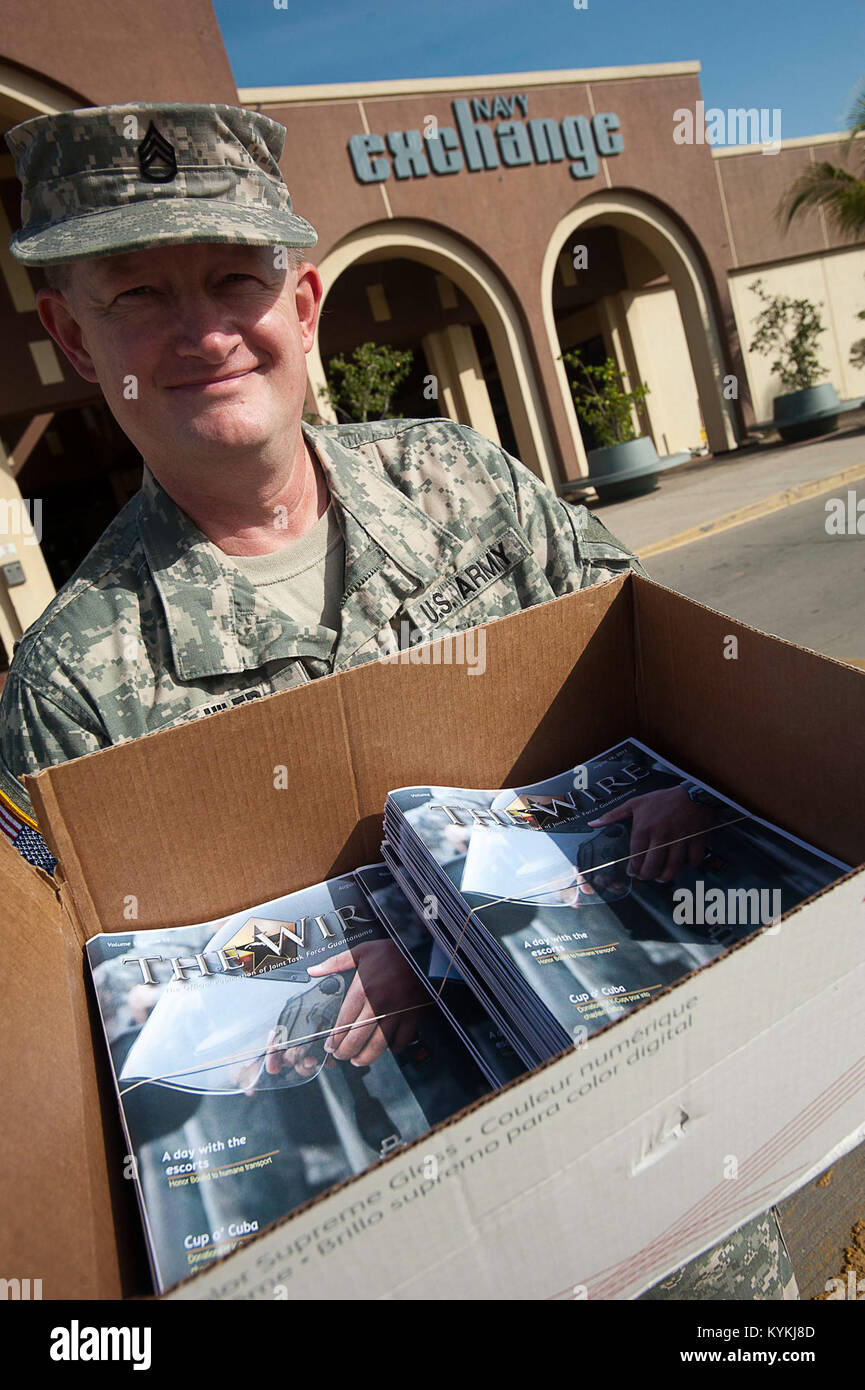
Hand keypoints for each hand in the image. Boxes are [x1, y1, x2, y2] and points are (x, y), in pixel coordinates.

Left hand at [305, 940, 427, 1066]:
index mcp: (363, 988)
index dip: (334, 1039)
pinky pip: (403, 1038)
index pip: (344, 1022)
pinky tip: (387, 1049)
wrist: (421, 949)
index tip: (330, 1046)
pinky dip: (394, 1048)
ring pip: (379, 1043)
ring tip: (358, 1060)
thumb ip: (335, 963)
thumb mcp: (361, 952)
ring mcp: (396, 1011)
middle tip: (341, 1056)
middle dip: (346, 1051)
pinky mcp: (412, 1014)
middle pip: (358, 1037)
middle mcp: (379, 1003)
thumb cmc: (392, 950)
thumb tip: (314, 970)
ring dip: (366, 1056)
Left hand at [587, 786, 715, 882]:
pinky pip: (692, 861)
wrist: (693, 792)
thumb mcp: (635, 803)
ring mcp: (680, 839)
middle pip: (652, 866)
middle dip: (646, 876)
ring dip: (665, 877)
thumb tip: (593, 823)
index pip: (636, 857)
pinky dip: (688, 867)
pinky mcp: (696, 840)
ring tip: (660, 877)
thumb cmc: (663, 799)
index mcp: (644, 827)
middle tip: (645, 876)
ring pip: (672, 868)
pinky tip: (681, 866)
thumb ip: (613, 815)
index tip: (632, 872)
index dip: (633, 869)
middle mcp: (661, 835)